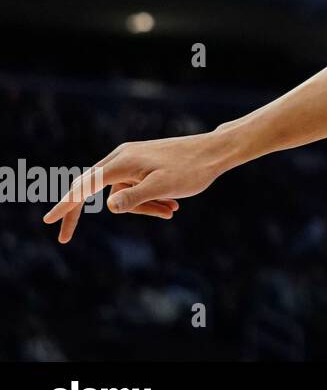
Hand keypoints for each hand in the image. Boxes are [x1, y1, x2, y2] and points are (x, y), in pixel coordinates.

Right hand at [42, 130, 232, 242]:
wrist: (216, 151)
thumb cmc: (191, 170)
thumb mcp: (164, 187)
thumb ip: (135, 198)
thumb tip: (108, 206)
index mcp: (122, 163)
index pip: (85, 186)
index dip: (65, 205)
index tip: (48, 220)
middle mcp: (122, 158)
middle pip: (93, 189)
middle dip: (91, 212)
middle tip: (64, 237)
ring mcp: (133, 159)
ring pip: (122, 193)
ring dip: (143, 207)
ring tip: (172, 210)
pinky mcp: (144, 163)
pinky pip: (136, 188)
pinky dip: (150, 199)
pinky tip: (173, 205)